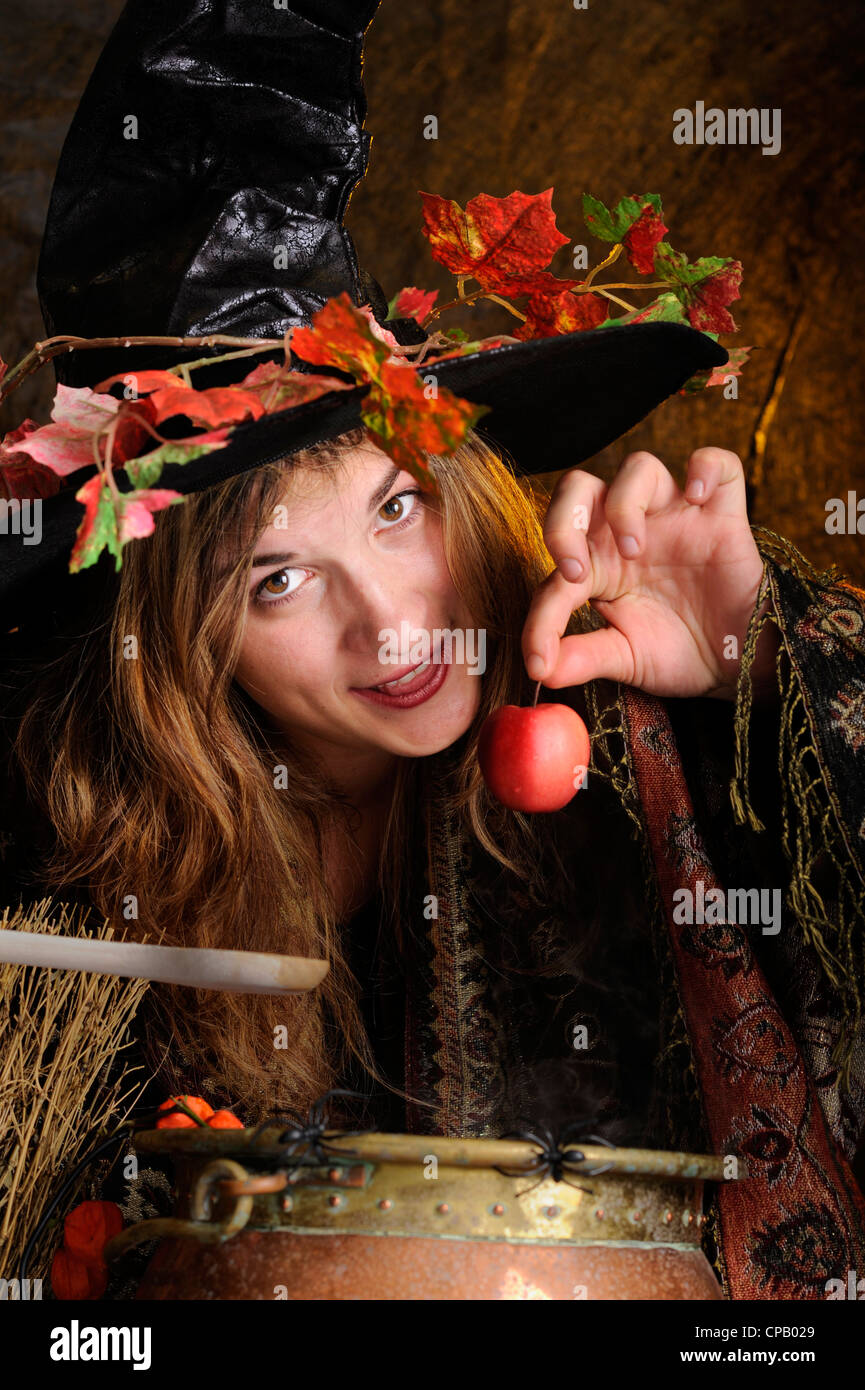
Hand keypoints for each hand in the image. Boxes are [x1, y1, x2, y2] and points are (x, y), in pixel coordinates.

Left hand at [523, 447, 775, 699]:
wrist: (736, 663)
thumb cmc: (676, 652)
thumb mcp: (624, 658)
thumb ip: (581, 658)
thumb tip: (540, 672)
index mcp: (597, 563)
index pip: (554, 568)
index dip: (541, 614)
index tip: (538, 658)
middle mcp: (627, 531)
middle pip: (579, 488)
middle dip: (563, 521)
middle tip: (577, 573)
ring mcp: (674, 517)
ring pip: (639, 467)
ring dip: (625, 502)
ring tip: (635, 549)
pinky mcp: (721, 515)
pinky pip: (717, 464)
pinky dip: (706, 468)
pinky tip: (697, 496)